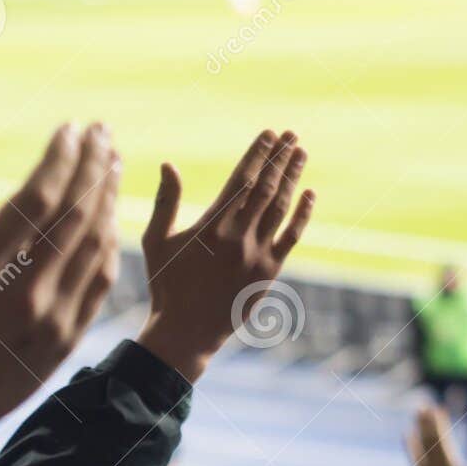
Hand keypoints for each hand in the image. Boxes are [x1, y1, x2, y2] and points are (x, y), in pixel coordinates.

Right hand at [0, 124, 120, 465]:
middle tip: (101, 130)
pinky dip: (108, 246)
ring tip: (111, 163)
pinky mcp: (62, 345)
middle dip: (93, 166)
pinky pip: (98, 285)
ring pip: (95, 247)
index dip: (59, 158)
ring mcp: (48, 324)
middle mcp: (21, 298)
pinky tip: (107, 220)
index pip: (37, 199)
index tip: (68, 128)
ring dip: (107, 200)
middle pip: (75, 215)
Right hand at [137, 129, 314, 380]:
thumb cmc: (166, 285)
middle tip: (290, 134)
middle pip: (265, 188)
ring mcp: (256, 255)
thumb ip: (165, 202)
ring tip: (300, 152)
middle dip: (279, 157)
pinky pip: (291, 237)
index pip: (241, 180)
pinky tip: (309, 194)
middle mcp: (237, 238)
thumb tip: (169, 164)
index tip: (268, 134)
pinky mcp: (269, 272)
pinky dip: (302, 214)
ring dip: (292, 177)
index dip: (257, 154)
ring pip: (280, 207)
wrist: (187, 331)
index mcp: (210, 227)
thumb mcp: (157, 242)